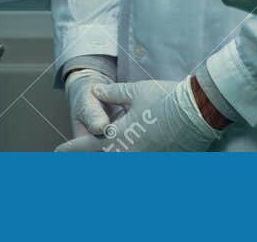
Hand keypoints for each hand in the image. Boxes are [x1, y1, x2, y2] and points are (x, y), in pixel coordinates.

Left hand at [54, 79, 221, 151]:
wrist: (198, 112)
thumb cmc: (165, 99)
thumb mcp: (135, 92)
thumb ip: (113, 94)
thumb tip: (95, 91)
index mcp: (119, 137)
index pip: (88, 146)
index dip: (72, 149)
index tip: (58, 152)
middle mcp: (129, 155)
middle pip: (103, 163)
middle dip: (90, 160)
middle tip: (79, 158)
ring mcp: (146, 162)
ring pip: (121, 165)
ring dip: (110, 161)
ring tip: (107, 155)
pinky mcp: (161, 163)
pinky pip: (141, 165)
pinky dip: (131, 160)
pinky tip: (132, 156)